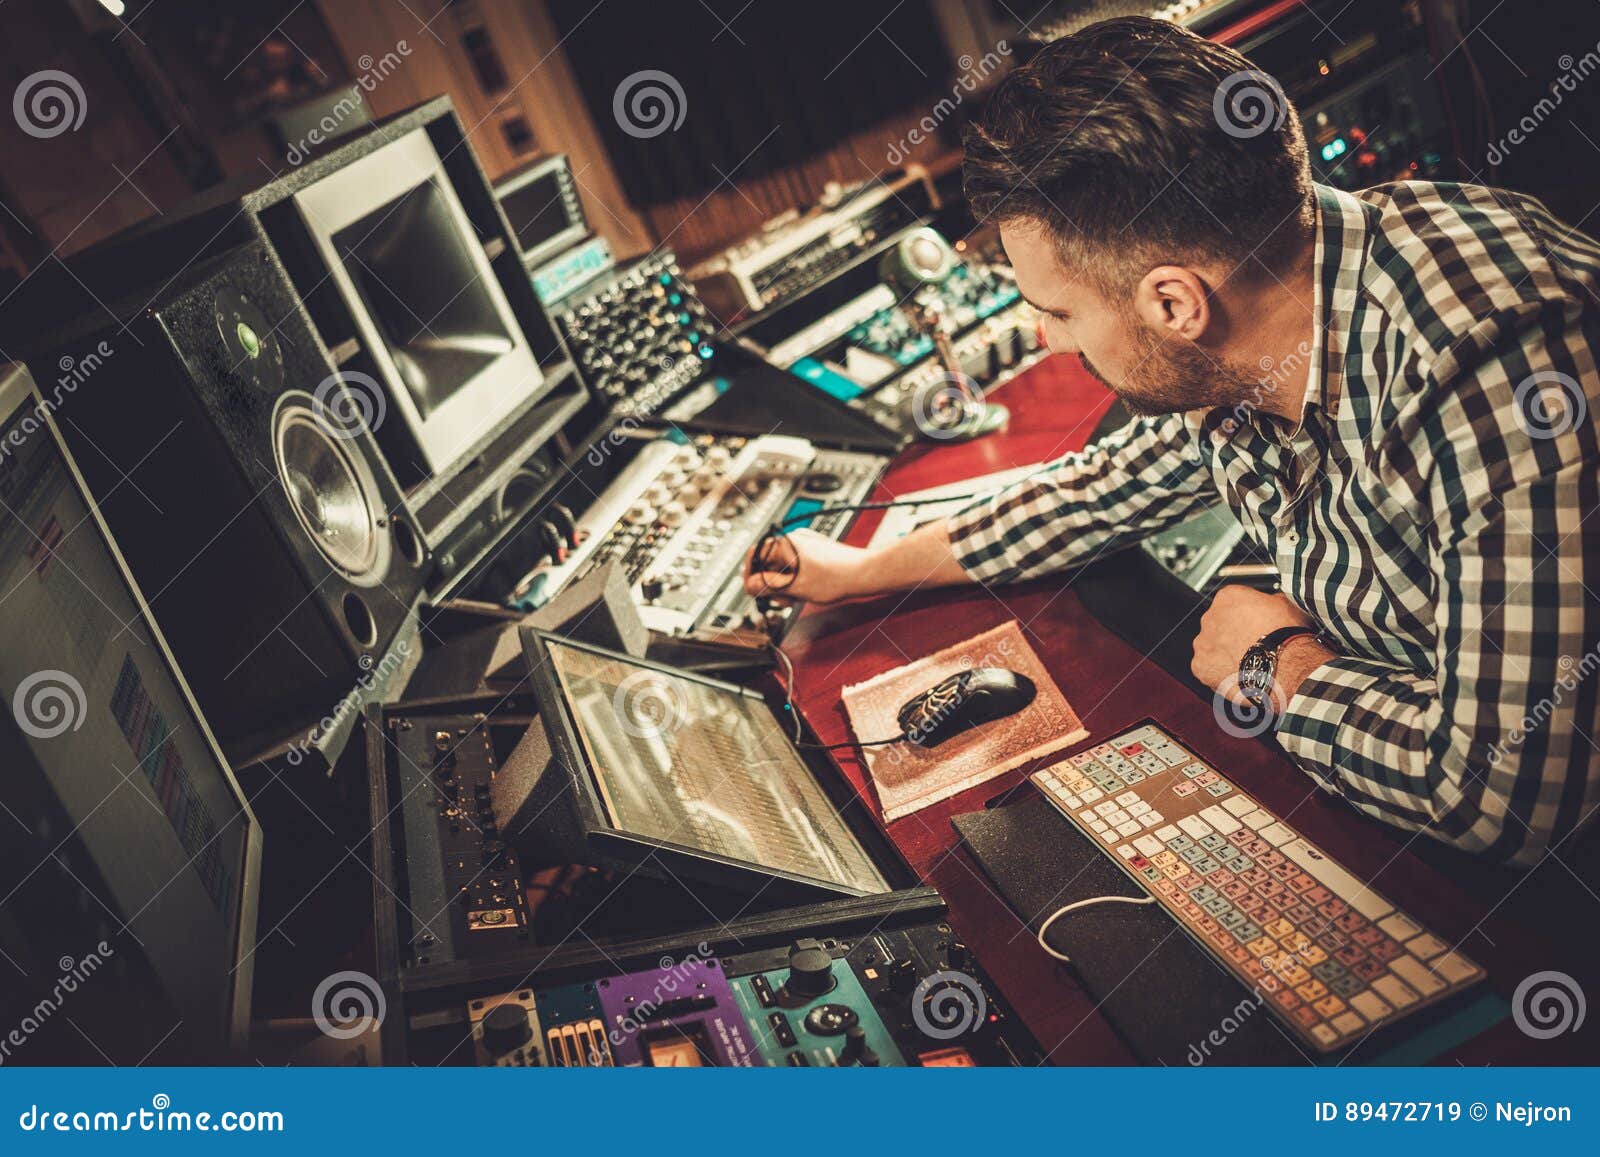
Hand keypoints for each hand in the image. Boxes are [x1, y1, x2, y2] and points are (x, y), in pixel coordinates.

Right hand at [742, 528, 868, 605]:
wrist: (864, 573)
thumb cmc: (836, 577)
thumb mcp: (796, 587)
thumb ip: (769, 585)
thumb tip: (750, 585)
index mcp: (785, 544)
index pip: (755, 556)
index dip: (750, 576)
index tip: (753, 591)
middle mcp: (793, 540)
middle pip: (768, 563)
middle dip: (771, 583)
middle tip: (779, 599)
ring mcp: (804, 545)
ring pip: (782, 566)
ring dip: (783, 584)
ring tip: (794, 598)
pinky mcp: (813, 552)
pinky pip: (795, 566)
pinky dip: (795, 579)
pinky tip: (803, 591)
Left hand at [1191, 585, 1331, 706]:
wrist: (1283, 668)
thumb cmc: (1286, 637)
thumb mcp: (1287, 605)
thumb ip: (1271, 601)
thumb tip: (1273, 602)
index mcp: (1228, 597)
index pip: (1232, 602)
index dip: (1247, 615)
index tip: (1256, 624)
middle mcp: (1210, 617)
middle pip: (1218, 624)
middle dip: (1233, 634)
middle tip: (1253, 645)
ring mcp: (1203, 643)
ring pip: (1211, 647)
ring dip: (1225, 654)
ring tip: (1248, 663)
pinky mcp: (1201, 666)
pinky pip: (1208, 669)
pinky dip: (1220, 673)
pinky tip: (1239, 675)